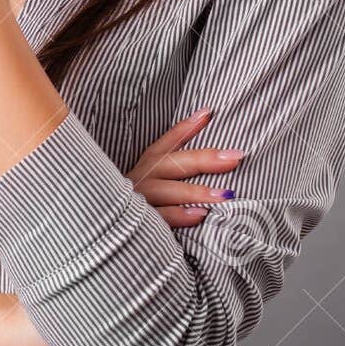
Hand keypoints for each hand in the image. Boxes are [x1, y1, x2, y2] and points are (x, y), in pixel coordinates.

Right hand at [128, 109, 244, 227]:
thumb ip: (180, 159)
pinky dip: (179, 216)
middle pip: (172, 164)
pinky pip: (160, 218)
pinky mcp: (137, 223)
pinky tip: (200, 215)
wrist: (109, 232)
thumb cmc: (144, 201)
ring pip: (166, 191)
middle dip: (204, 159)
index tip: (209, 113)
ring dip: (195, 192)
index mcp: (147, 165)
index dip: (186, 127)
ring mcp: (138, 200)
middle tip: (235, 157)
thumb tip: (206, 124)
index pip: (167, 142)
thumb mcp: (156, 177)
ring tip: (224, 194)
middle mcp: (142, 178)